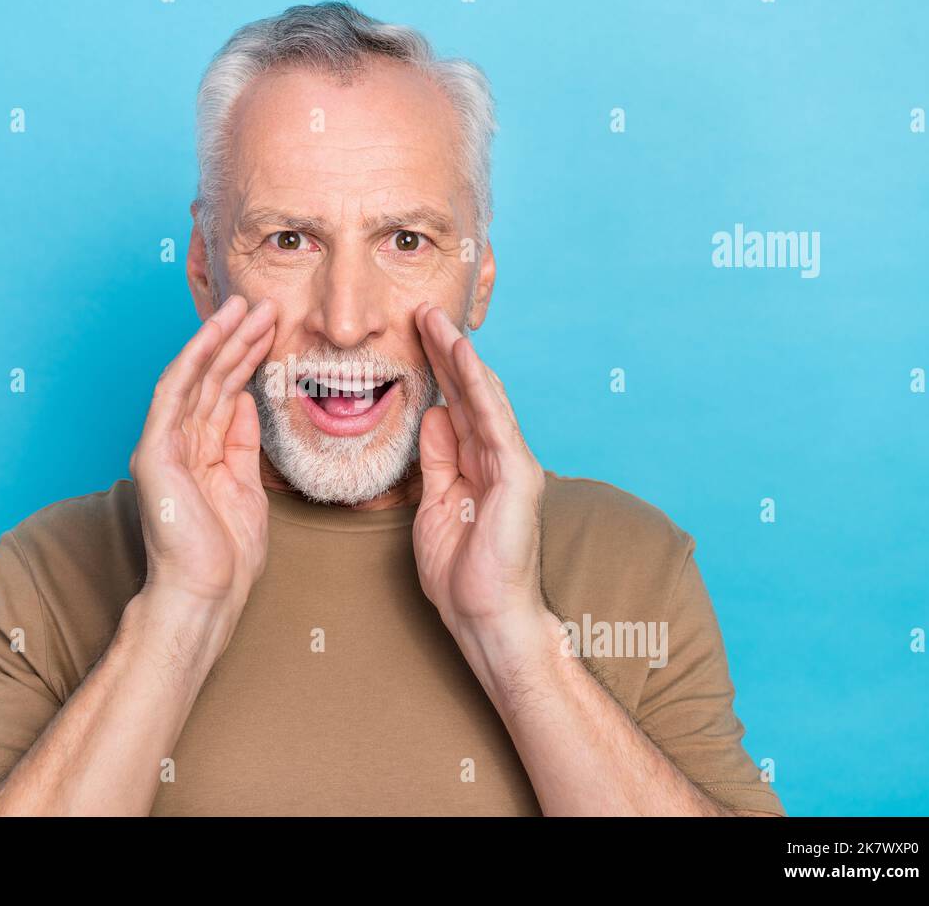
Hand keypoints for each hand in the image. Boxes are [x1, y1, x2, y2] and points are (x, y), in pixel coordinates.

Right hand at [129, 295, 277, 618]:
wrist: (206, 591)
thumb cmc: (227, 554)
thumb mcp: (246, 485)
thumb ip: (243, 442)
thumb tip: (247, 402)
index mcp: (201, 451)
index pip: (225, 392)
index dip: (248, 357)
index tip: (272, 329)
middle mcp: (179, 442)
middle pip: (212, 378)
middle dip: (239, 339)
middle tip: (266, 305)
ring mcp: (164, 444)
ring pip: (195, 377)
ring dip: (221, 339)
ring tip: (247, 307)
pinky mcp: (155, 450)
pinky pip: (174, 393)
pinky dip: (195, 359)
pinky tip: (216, 333)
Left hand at [411, 303, 547, 638]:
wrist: (486, 616)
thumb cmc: (462, 572)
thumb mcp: (434, 504)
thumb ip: (438, 460)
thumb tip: (433, 417)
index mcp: (478, 464)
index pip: (455, 405)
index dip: (435, 371)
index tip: (412, 337)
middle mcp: (499, 457)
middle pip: (469, 393)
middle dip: (445, 352)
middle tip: (422, 312)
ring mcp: (511, 464)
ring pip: (483, 398)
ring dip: (459, 358)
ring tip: (436, 322)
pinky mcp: (516, 475)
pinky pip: (494, 422)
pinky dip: (477, 388)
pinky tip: (462, 359)